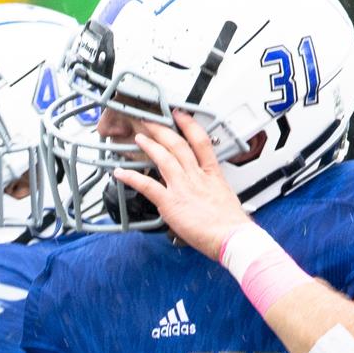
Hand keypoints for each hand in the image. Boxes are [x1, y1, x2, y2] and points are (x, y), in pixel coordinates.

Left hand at [110, 112, 252, 260]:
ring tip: (139, 138)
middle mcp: (196, 176)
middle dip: (163, 130)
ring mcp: (183, 187)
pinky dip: (132, 177)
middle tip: (151, 121)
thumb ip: (213, 192)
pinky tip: (121, 172)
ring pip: (164, 158)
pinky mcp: (171, 202)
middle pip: (178, 144)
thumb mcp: (226, 199)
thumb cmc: (231, 225)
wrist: (232, 237)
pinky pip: (147, 185)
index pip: (201, 141)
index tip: (180, 115)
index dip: (189, 125)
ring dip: (149, 145)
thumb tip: (208, 196)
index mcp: (212, 175)